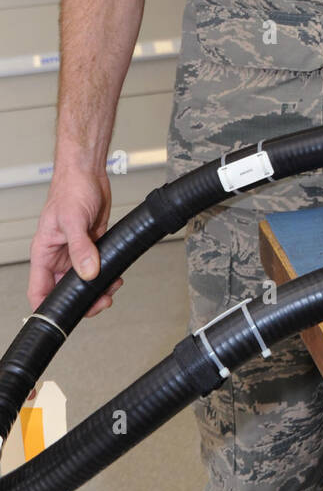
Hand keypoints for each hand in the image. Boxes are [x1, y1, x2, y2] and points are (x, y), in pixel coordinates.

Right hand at [28, 164, 122, 318]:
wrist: (88, 171)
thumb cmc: (70, 188)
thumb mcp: (73, 220)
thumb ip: (80, 248)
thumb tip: (88, 273)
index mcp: (44, 253)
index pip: (39, 291)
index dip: (48, 309)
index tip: (64, 318)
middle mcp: (58, 256)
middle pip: (65, 291)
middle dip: (82, 300)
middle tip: (101, 302)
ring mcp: (76, 251)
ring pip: (84, 281)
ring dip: (97, 288)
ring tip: (112, 287)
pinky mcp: (92, 244)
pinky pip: (97, 267)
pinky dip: (106, 274)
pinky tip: (116, 274)